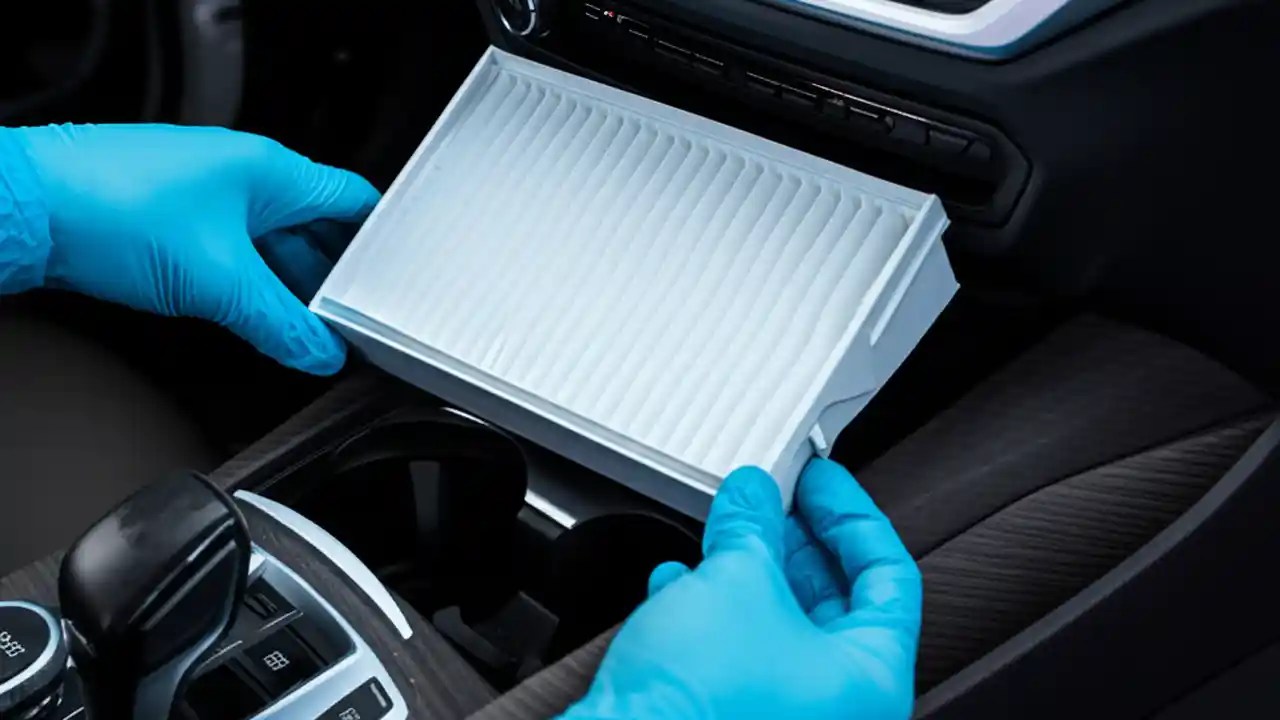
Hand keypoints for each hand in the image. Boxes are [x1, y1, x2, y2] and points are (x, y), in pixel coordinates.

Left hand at [12, 124, 379, 373]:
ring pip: (274, 245)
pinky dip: (253, 285)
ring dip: (290, 286)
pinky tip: (255, 316)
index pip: (354, 202)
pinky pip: (237, 253)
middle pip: (317, 229)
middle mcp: (246, 175)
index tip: (392, 287)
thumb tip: (318, 352)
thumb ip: (281, 325)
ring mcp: (211, 194)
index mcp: (273, 170)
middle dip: (334, 278)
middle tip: (348, 323)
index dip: (381, 246)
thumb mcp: (221, 282)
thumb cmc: (114, 211)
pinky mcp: (178, 217)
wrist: (30, 209)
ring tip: (304, 330)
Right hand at [563, 460, 921, 719]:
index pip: (888, 576)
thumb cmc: (704, 704)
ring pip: (780, 626)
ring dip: (749, 571)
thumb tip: (754, 496)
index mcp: (871, 676)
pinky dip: (714, 613)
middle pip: (834, 601)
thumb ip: (752, 526)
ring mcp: (786, 714)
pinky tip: (681, 585)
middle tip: (771, 499)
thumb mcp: (736, 581)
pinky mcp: (735, 715)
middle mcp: (838, 705)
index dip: (851, 515)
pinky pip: (739, 654)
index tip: (821, 482)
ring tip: (724, 533)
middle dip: (794, 541)